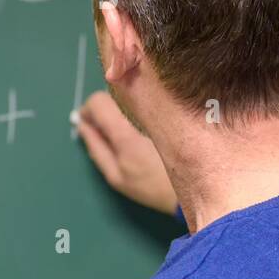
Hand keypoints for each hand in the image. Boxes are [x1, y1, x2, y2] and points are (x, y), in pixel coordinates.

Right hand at [75, 91, 177, 214]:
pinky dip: (139, 107)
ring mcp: (159, 107)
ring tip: (130, 132)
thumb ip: (96, 147)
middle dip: (106, 108)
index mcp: (125, 132)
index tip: (88, 123)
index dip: (88, 110)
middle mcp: (142, 111)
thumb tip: (82, 126)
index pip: (98, 101)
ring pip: (131, 93)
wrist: (196, 185)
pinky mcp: (171, 106)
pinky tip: (146, 129)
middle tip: (107, 130)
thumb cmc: (152, 185)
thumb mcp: (116, 176)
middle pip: (115, 92)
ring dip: (122, 106)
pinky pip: (147, 97)